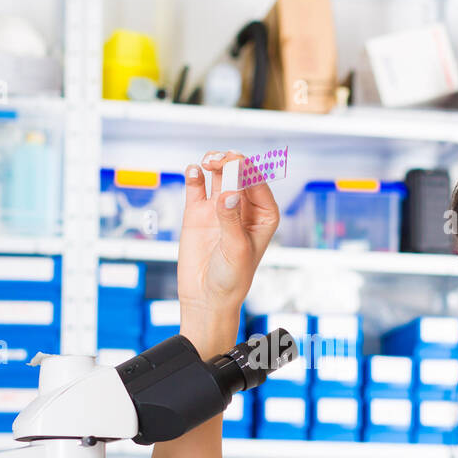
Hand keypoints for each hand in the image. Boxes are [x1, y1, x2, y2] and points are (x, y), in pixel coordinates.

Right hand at [177, 150, 279, 355]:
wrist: (205, 297)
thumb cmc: (231, 279)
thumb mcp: (236, 250)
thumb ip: (231, 220)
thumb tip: (229, 193)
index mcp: (263, 215)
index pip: (258, 184)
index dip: (248, 171)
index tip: (236, 165)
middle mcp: (243, 206)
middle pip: (239, 173)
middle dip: (231, 162)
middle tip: (219, 161)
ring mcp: (220, 206)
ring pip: (220, 173)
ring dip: (215, 162)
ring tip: (207, 162)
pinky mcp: (197, 210)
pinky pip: (197, 185)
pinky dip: (195, 174)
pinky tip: (193, 171)